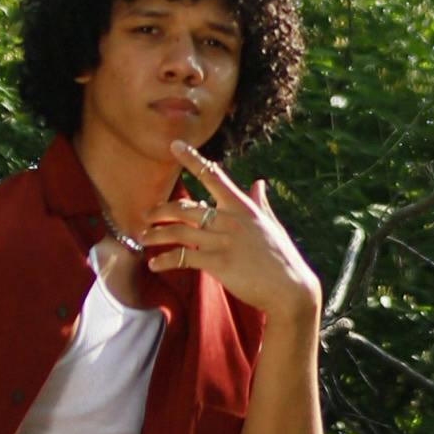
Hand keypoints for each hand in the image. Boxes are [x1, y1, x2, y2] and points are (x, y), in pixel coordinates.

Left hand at [143, 146, 320, 320]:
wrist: (290, 288)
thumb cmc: (281, 256)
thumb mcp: (271, 224)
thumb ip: (260, 202)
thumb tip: (259, 183)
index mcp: (242, 206)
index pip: (213, 175)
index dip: (192, 159)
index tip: (174, 145)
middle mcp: (230, 220)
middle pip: (185, 208)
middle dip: (161, 211)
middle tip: (146, 215)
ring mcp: (224, 241)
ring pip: (179, 232)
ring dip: (157, 234)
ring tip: (143, 238)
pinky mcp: (219, 264)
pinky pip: (184, 258)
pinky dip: (165, 260)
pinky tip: (154, 264)